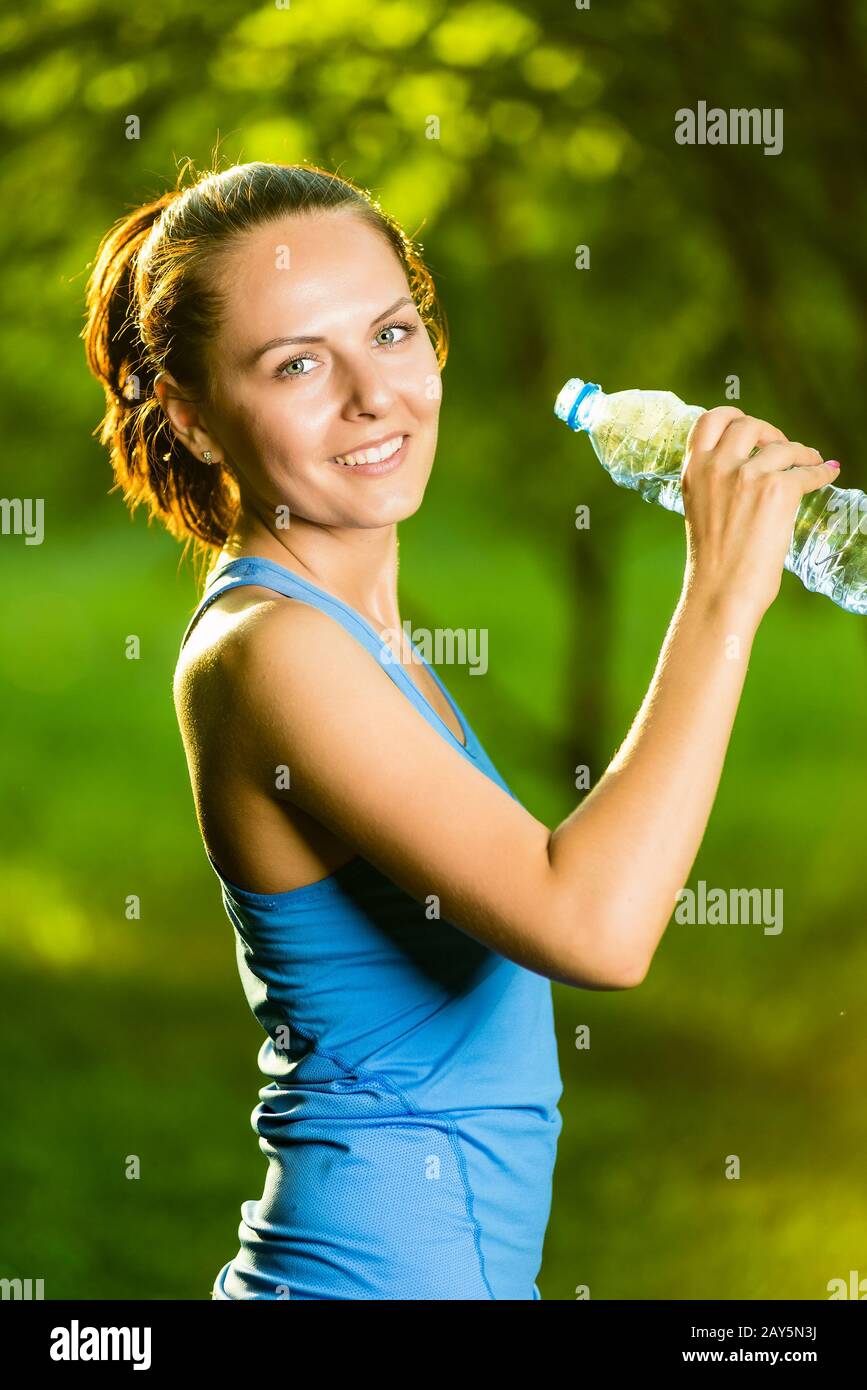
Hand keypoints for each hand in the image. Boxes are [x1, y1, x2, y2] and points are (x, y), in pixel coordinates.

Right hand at [679, 406, 838, 623]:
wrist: (721, 592)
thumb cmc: (712, 565)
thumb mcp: (700, 512)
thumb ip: (715, 485)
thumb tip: (748, 470)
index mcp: (694, 472)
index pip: (710, 421)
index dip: (733, 417)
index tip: (749, 427)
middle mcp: (717, 467)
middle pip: (749, 424)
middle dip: (770, 433)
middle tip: (782, 448)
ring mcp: (747, 476)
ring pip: (784, 447)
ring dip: (801, 453)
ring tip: (810, 462)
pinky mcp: (776, 490)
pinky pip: (807, 471)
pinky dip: (821, 473)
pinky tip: (827, 475)